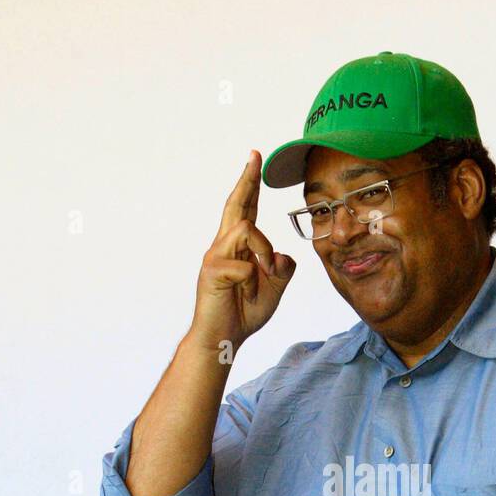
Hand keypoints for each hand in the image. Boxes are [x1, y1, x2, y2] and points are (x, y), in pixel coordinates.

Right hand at [191, 149, 295, 350]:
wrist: (223, 339)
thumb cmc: (244, 313)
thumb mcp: (273, 289)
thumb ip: (283, 269)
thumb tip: (283, 254)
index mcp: (237, 247)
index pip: (245, 209)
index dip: (250, 185)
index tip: (255, 158)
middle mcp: (222, 245)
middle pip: (235, 204)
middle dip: (246, 179)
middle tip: (254, 156)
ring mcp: (215, 256)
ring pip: (246, 229)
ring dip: (263, 250)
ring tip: (264, 274)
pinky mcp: (212, 271)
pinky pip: (243, 265)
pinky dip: (253, 281)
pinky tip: (247, 294)